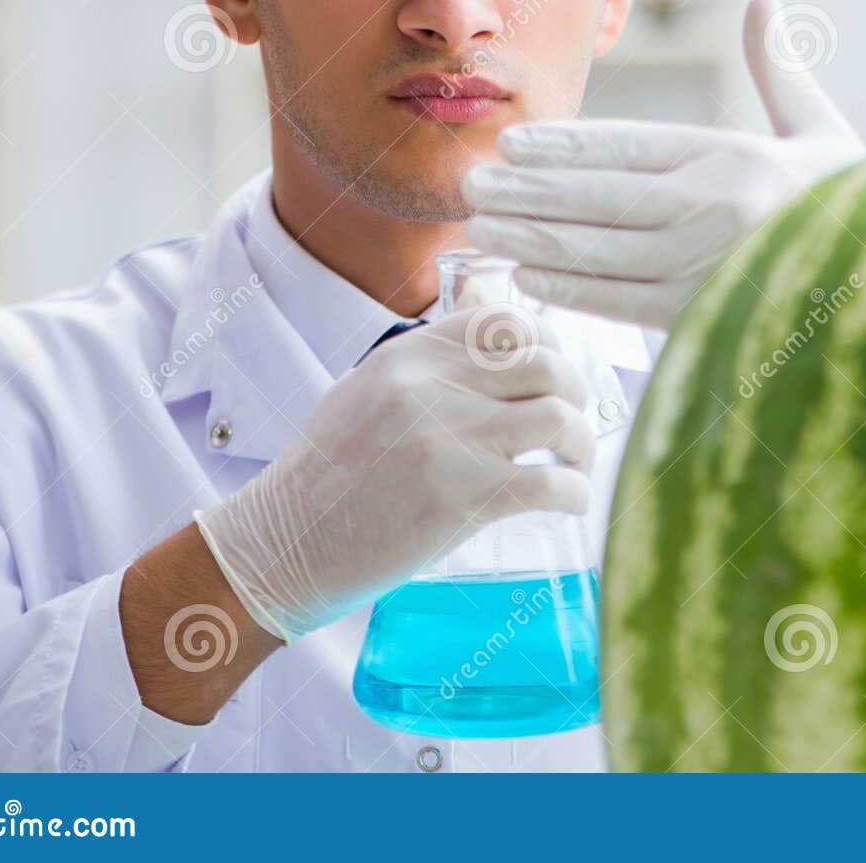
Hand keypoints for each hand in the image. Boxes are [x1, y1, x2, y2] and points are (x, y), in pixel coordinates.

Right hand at [192, 304, 594, 641]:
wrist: (283, 546)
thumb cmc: (326, 476)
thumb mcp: (365, 390)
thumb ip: (426, 360)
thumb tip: (489, 318)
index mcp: (408, 355)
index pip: (507, 321)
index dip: (549, 344)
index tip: (555, 375)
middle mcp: (429, 387)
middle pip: (546, 365)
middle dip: (576, 394)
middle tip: (571, 424)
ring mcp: (447, 440)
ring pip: (559, 418)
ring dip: (582, 444)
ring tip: (574, 465)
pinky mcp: (461, 499)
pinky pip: (551, 483)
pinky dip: (576, 492)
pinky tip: (570, 501)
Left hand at [461, 0, 865, 329]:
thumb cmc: (852, 201)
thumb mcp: (819, 128)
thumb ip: (778, 68)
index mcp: (734, 157)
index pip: (629, 146)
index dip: (565, 144)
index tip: (514, 141)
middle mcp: (714, 209)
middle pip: (600, 196)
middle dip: (529, 189)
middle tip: (472, 182)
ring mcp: (706, 265)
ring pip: (601, 249)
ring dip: (535, 237)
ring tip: (483, 226)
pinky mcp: (705, 316)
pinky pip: (623, 301)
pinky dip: (571, 289)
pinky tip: (529, 277)